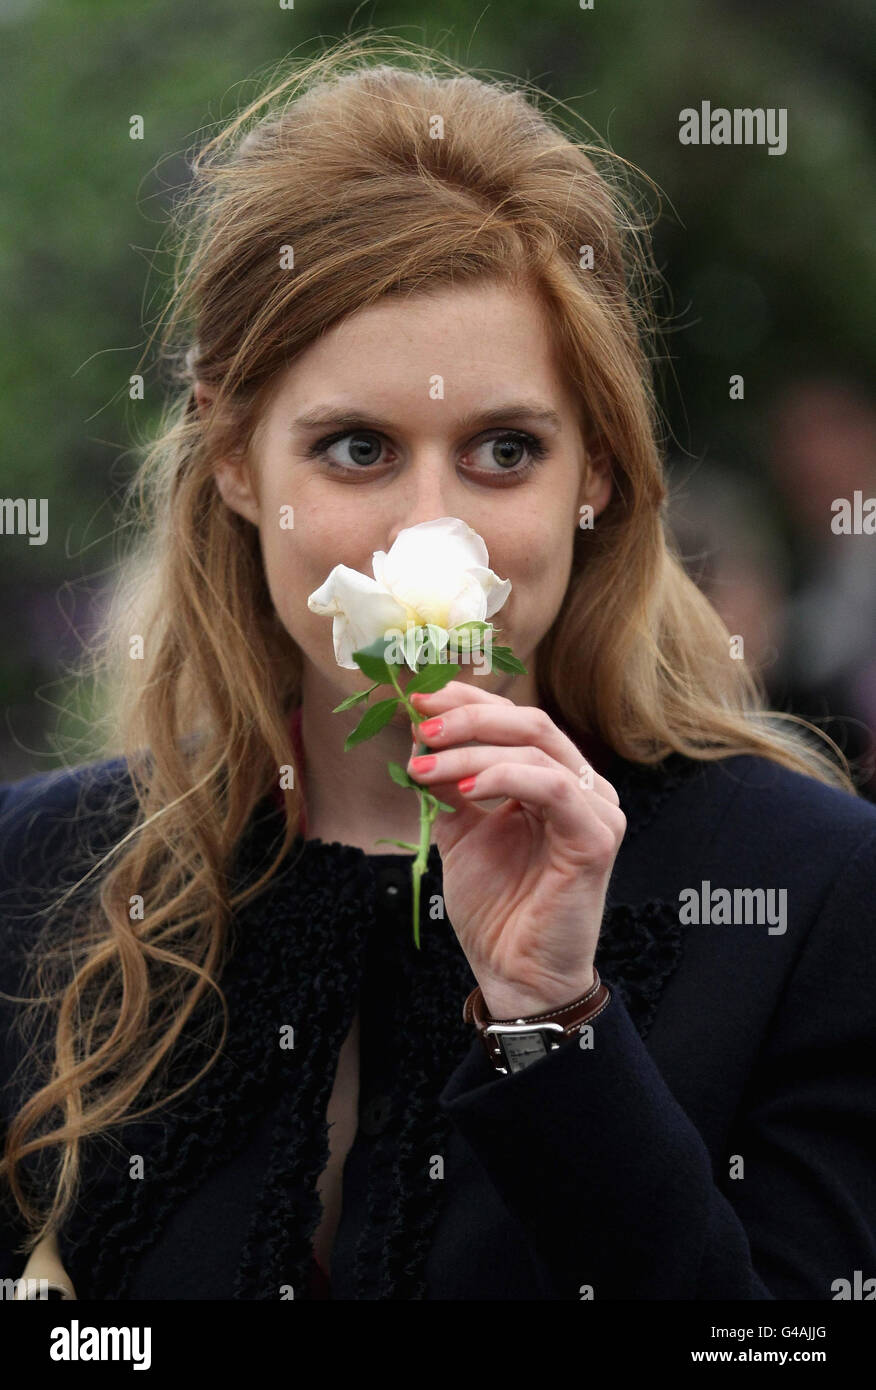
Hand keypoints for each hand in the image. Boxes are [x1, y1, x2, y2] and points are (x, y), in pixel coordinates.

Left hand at [407, 680, 625, 1019]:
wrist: (514, 973)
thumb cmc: (496, 907)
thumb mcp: (460, 831)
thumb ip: (447, 784)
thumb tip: (420, 735)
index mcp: (554, 780)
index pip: (515, 720)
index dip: (467, 700)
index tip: (417, 695)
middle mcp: (583, 787)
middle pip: (529, 722)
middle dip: (467, 715)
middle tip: (419, 720)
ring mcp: (597, 810)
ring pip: (535, 748)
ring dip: (471, 750)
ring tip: (424, 764)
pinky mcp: (597, 838)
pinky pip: (552, 787)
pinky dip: (505, 777)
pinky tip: (468, 789)